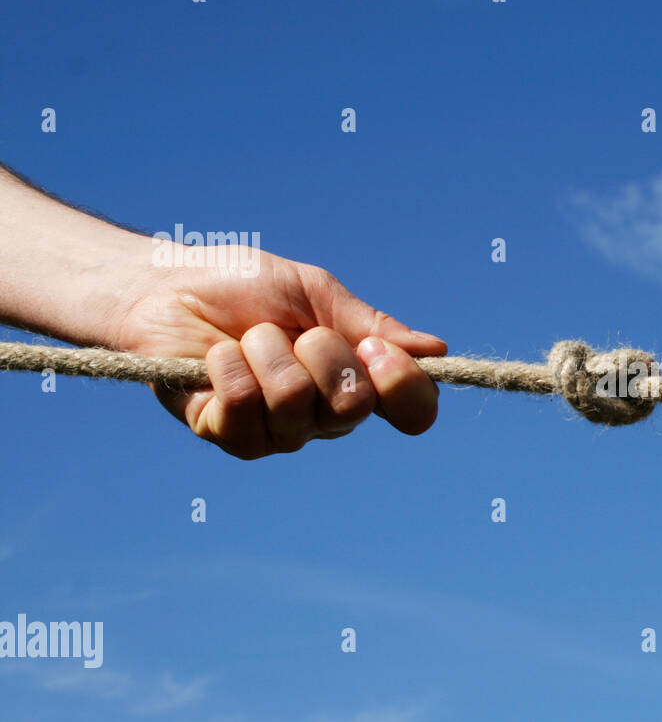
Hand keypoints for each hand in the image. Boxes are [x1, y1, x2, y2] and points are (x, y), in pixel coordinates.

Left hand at [109, 245, 445, 458]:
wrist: (167, 285)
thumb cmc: (245, 286)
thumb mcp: (318, 295)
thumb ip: (371, 326)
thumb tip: (434, 349)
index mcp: (358, 381)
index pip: (413, 412)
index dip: (404, 387)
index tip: (376, 349)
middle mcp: (326, 417)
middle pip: (354, 405)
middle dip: (322, 351)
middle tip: (293, 330)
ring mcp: (278, 433)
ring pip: (295, 402)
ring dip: (267, 351)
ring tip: (246, 337)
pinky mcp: (228, 436)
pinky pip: (243, 406)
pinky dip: (228, 364)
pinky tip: (215, 356)